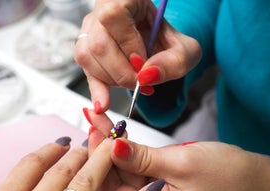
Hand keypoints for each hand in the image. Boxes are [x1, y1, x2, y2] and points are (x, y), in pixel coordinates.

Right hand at [74, 0, 200, 112]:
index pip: (115, 17)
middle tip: (140, 83)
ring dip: (110, 80)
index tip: (143, 64)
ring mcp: (89, 27)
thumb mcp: (184, 49)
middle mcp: (102, 9)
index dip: (128, 46)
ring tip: (132, 83)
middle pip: (98, 43)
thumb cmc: (167, 41)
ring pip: (87, 57)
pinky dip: (97, 89)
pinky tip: (104, 103)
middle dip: (121, 72)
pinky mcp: (85, 47)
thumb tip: (147, 76)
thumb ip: (174, 62)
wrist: (158, 43)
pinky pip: (84, 69)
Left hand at [85, 111, 269, 190]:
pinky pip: (138, 173)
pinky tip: (121, 137)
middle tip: (98, 124)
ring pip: (125, 176)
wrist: (253, 177)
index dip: (101, 161)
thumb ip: (141, 158)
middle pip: (116, 183)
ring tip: (106, 125)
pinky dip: (130, 155)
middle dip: (106, 152)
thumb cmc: (226, 174)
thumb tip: (112, 147)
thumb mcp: (179, 162)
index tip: (95, 132)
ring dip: (116, 150)